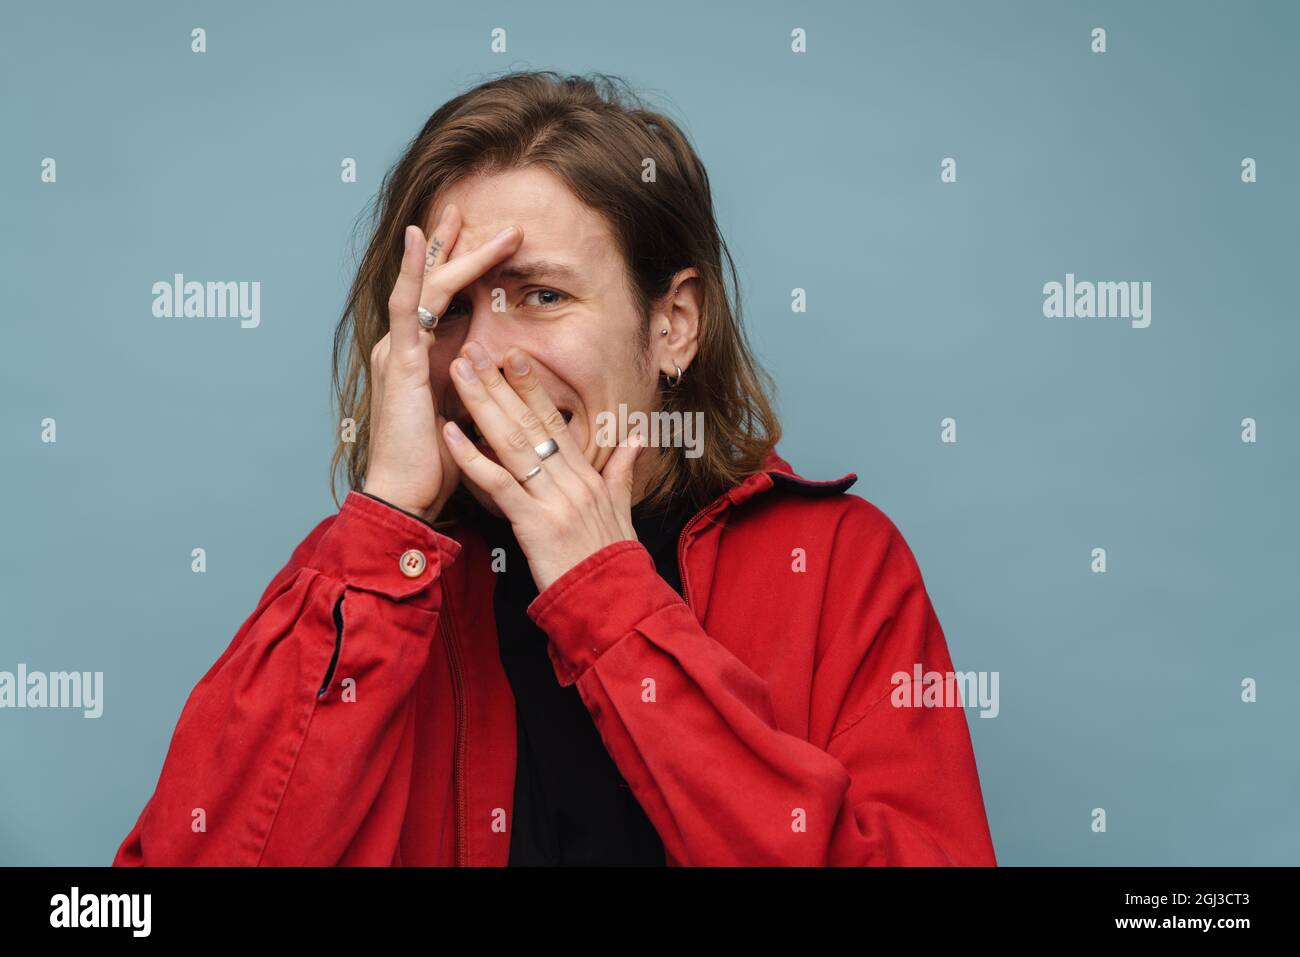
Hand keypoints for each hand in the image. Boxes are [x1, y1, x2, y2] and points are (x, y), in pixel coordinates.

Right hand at [362, 207, 522, 518]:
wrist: (408, 493)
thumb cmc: (438, 462)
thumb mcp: (468, 411)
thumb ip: (479, 382)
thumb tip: (504, 364)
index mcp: (422, 358)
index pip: (442, 302)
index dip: (460, 269)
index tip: (484, 241)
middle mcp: (406, 347)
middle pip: (431, 285)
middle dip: (455, 248)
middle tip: (473, 212)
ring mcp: (400, 350)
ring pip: (426, 288)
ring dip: (452, 253)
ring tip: (470, 218)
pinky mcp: (401, 361)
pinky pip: (407, 305)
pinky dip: (413, 270)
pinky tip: (420, 240)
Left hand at [441, 342, 644, 591]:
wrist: (614, 598)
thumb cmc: (612, 559)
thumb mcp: (622, 510)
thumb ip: (624, 471)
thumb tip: (636, 439)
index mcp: (587, 475)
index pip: (556, 421)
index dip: (532, 387)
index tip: (513, 356)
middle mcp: (570, 480)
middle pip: (530, 422)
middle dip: (499, 383)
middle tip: (474, 349)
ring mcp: (553, 499)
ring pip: (512, 441)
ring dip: (481, 404)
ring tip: (458, 373)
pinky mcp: (535, 523)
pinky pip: (500, 484)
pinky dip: (472, 457)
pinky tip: (450, 434)